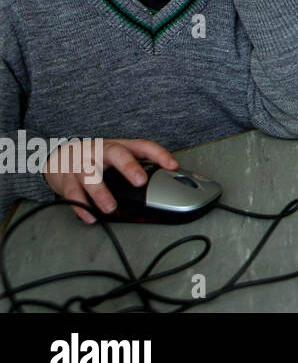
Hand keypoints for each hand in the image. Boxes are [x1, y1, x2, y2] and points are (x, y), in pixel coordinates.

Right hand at [44, 139, 177, 223]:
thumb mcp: (117, 157)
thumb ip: (139, 166)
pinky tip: (90, 217)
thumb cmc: (95, 158)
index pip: (142, 146)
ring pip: (90, 175)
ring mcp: (81, 164)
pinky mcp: (66, 179)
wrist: (58, 155)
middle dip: (128, 166)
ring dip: (101, 192)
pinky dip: (81, 206)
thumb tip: (169, 182)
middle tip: (140, 181)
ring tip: (111, 207)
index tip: (173, 166)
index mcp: (119, 146)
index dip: (159, 154)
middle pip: (115, 154)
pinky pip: (72, 193)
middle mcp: (100, 152)